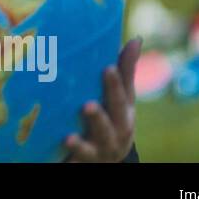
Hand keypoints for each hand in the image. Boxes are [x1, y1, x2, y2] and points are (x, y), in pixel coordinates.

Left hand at [65, 37, 140, 161]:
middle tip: (87, 105)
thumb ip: (126, 70)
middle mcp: (116, 133)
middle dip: (100, 115)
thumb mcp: (123, 97)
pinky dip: (72, 154)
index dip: (115, 85)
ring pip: (94, 146)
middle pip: (111, 124)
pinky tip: (62, 144)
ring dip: (83, 141)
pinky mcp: (86, 160)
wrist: (109, 157)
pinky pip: (79, 159)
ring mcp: (101, 149)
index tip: (106, 69)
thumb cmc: (114, 117)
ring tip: (70, 136)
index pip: (122, 97)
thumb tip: (136, 38)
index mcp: (124, 113)